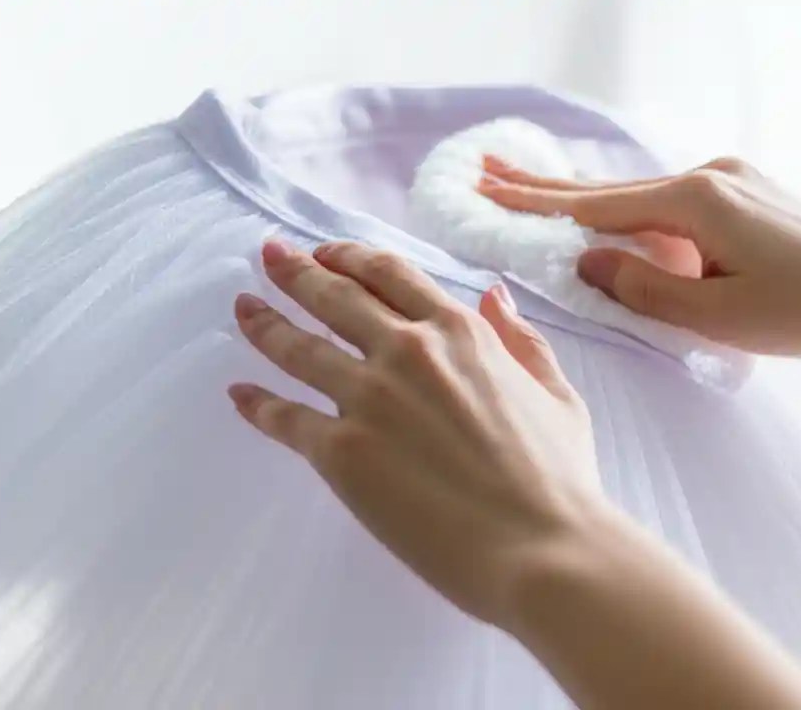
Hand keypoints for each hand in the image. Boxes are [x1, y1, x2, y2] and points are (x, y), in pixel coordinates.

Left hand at [228, 238, 603, 625]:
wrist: (541, 547)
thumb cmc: (560, 477)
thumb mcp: (556, 393)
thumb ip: (521, 340)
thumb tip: (493, 295)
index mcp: (460, 332)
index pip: (390, 275)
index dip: (351, 257)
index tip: (327, 252)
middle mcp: (407, 352)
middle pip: (335, 297)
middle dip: (296, 271)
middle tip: (268, 256)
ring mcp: (368, 400)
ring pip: (299, 348)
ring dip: (265, 323)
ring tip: (243, 308)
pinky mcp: (341, 453)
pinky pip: (285, 419)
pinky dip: (257, 404)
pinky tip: (240, 394)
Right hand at [480, 155, 800, 358]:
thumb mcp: (714, 316)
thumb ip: (642, 287)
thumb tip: (586, 259)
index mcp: (696, 201)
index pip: (595, 206)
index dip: (534, 203)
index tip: (483, 188)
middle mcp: (713, 174)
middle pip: (614, 189)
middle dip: (550, 186)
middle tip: (490, 167)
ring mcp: (738, 178)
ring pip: (650, 199)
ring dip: (599, 207)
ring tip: (545, 202)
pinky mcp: (757, 191)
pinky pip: (682, 203)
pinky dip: (644, 216)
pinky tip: (627, 225)